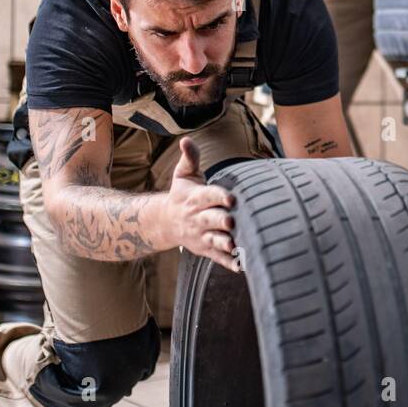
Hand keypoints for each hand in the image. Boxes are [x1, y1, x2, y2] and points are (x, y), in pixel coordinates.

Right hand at [160, 137, 238, 271]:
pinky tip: (241, 266)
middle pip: (210, 220)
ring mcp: (201, 235)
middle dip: (221, 221)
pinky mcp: (205, 249)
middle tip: (232, 221)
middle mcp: (197, 218)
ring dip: (225, 244)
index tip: (230, 197)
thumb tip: (186, 140)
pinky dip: (228, 263)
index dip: (218, 196)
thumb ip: (190, 158)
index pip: (207, 196)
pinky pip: (217, 258)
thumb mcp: (183, 174)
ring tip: (236, 246)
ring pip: (214, 241)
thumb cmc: (182, 194)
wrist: (166, 222)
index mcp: (194, 198)